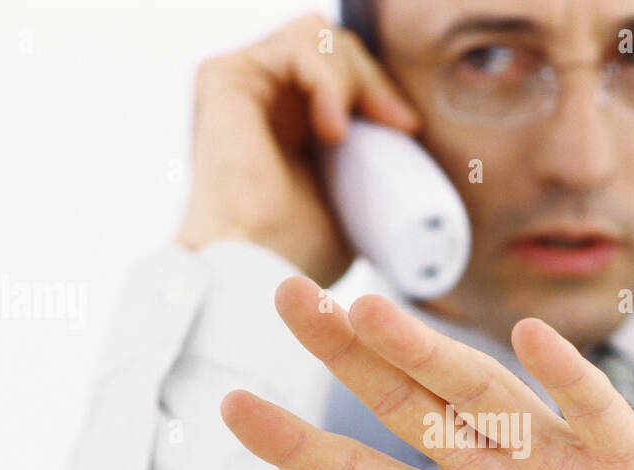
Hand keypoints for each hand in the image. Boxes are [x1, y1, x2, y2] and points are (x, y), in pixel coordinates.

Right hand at [175, 14, 420, 286]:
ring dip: (354, 78)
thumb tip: (407, 153)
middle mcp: (263, 96)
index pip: (344, 71)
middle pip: (334, 46)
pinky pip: (298, 44)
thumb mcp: (352, 200)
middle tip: (399, 124)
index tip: (408, 129)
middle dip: (374, 79)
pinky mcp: (225, 75)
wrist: (260, 269)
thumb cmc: (299, 253)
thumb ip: (367, 163)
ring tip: (349, 136)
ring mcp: (244, 83)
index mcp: (289, 120)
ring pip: (319, 36)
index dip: (380, 88)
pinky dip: (329, 79)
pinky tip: (332, 129)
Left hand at [221, 278, 633, 469]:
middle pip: (407, 405)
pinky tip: (532, 340)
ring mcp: (554, 462)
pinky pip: (592, 411)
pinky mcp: (624, 459)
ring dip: (429, 354)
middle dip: (349, 355)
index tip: (230, 406)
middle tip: (286, 296)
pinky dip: (565, 378)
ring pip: (483, 396)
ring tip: (370, 313)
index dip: (297, 445)